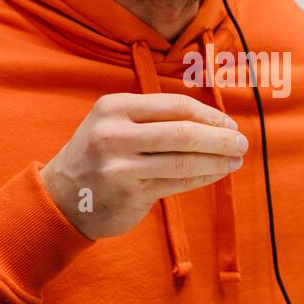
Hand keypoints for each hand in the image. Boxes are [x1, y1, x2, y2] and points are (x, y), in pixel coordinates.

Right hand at [39, 93, 247, 239]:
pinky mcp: (130, 193)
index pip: (175, 106)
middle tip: (242, 143)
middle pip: (183, 133)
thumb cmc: (98, 156)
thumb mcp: (114, 124)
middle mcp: (115, 134)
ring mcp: (121, 165)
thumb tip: (214, 122)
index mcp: (115, 107)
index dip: (208, 115)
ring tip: (235, 160)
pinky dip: (202, 177)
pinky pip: (177, 182)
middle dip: (220, 138)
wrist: (61, 197)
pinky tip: (216, 174)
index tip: (229, 124)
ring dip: (217, 161)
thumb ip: (154, 119)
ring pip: (184, 160)